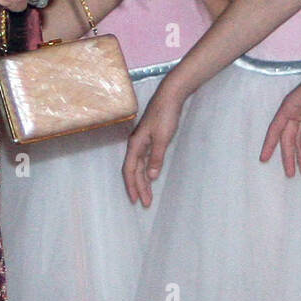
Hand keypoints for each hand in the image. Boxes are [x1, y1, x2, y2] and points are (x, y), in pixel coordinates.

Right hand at [123, 83, 184, 206]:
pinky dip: (148, 171)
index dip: (132, 186)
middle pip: (135, 171)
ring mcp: (144, 142)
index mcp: (135, 145)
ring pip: (141, 166)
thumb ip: (156, 158)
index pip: (130, 170)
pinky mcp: (152, 139)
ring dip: (144, 181)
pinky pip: (146, 160)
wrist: (170, 97)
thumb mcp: (162, 138)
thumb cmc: (165, 116)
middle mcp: (137, 145)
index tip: (135, 200)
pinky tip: (152, 177)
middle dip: (139, 187)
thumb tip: (152, 177)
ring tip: (148, 196)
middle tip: (145, 204)